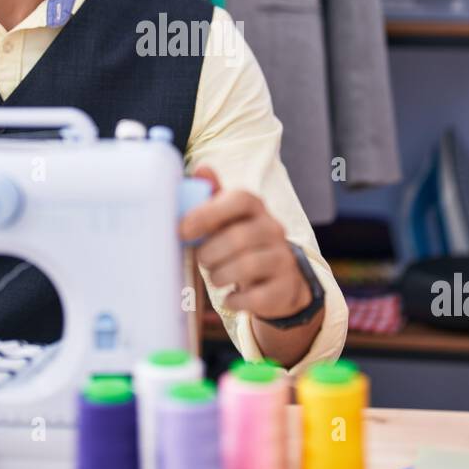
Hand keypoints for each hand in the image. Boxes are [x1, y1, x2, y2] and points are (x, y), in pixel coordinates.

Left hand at [178, 166, 311, 320]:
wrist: (277, 281)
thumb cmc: (239, 246)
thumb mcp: (225, 221)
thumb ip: (211, 199)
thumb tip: (201, 169)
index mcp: (255, 207)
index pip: (239, 199)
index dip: (208, 212)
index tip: (183, 230)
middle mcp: (274, 229)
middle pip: (239, 237)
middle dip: (210, 253)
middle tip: (202, 260)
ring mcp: (283, 258)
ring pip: (248, 266)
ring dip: (220, 275)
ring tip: (215, 276)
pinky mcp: (285, 288)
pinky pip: (256, 296)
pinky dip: (235, 300)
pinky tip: (230, 297)